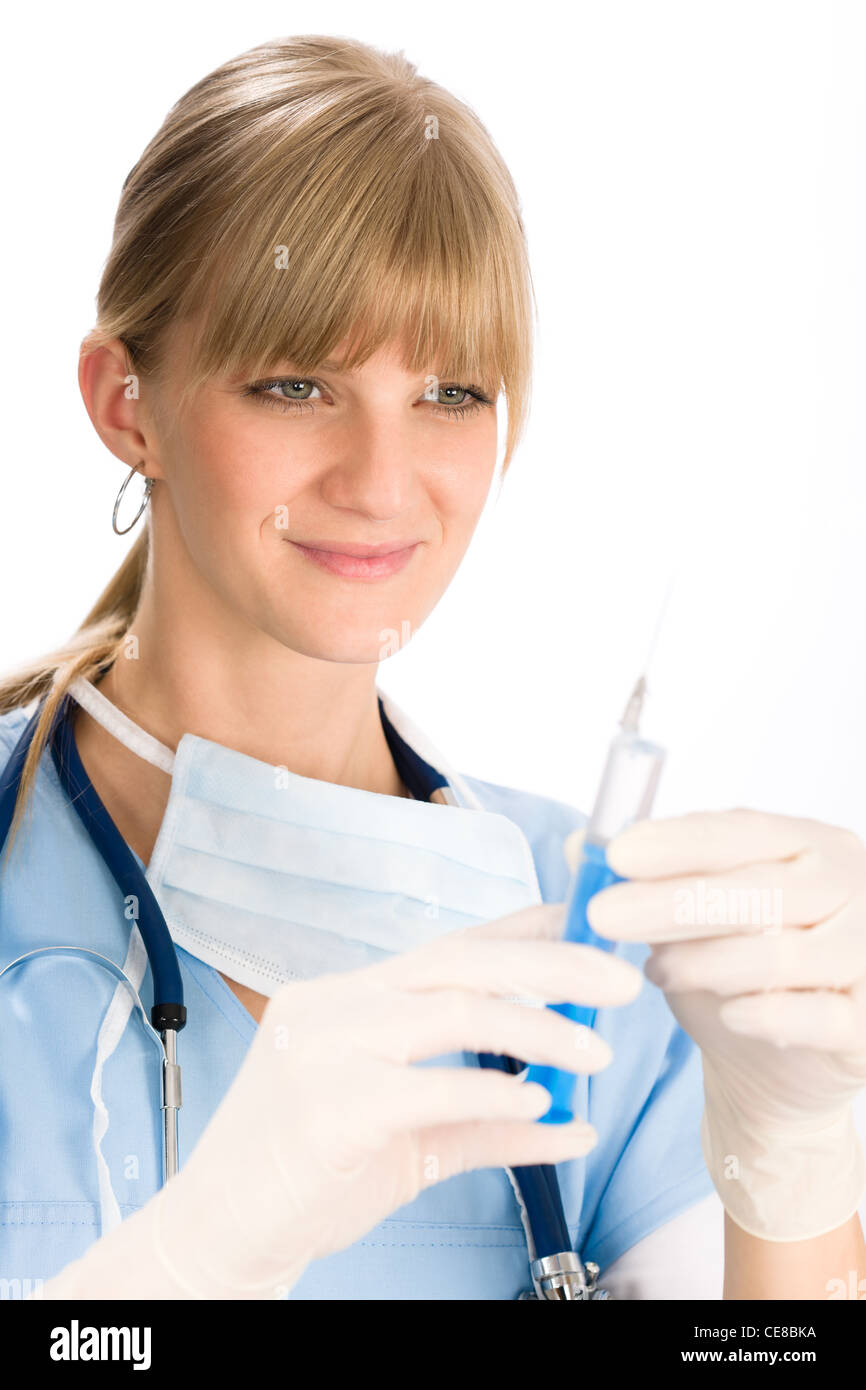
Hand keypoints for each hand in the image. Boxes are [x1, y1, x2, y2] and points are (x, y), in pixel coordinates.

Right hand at [154, 902, 641, 1296]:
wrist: (221, 1229)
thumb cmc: (313, 1173)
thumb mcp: (415, 1136)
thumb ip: (490, 1119)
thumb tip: (576, 1124)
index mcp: (352, 995)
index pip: (450, 945)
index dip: (523, 929)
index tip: (587, 923)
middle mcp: (337, 1004)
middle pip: (460, 961)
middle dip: (551, 963)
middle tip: (621, 979)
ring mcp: (326, 1049)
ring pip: (451, 1009)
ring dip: (538, 1026)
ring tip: (597, 1049)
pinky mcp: (328, 1107)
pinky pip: (425, 1086)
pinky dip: (489, 1087)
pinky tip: (539, 1098)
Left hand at [577, 809, 865, 1240]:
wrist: (781, 1069)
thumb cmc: (735, 974)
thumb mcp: (687, 920)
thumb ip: (646, 880)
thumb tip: (578, 846)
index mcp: (811, 845)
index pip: (742, 832)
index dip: (678, 842)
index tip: (617, 854)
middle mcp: (851, 886)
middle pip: (755, 891)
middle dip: (669, 903)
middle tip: (602, 915)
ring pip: (778, 953)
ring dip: (704, 964)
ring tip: (658, 972)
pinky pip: (812, 1016)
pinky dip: (759, 1014)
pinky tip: (728, 1015)